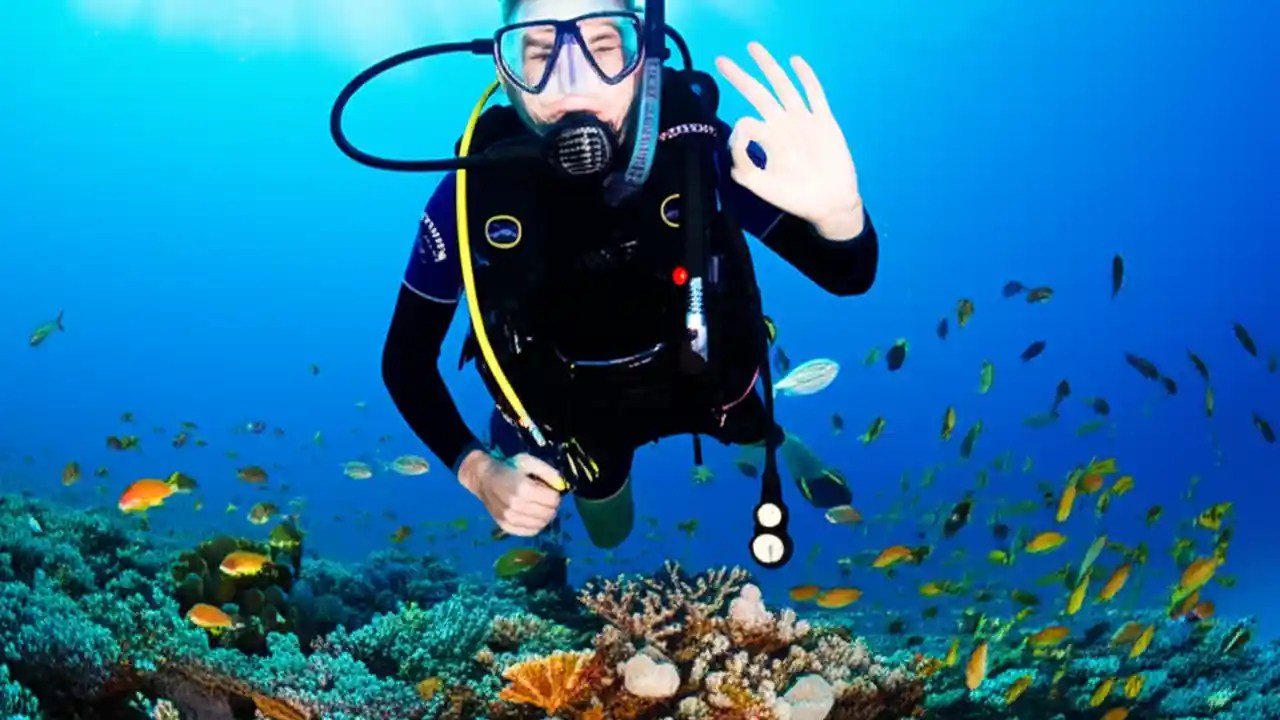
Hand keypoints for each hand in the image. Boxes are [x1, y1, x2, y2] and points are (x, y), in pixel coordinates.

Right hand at [459, 451, 562, 535]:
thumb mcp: (529, 462)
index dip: (555, 494)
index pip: (552, 499)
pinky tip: (533, 516)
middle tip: (547, 498)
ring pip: (540, 524)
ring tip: (540, 506)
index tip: (550, 489)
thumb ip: (548, 472)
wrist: (484, 479)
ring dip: (546, 516)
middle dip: (552, 506)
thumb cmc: (508, 468)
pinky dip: (536, 525)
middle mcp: (515, 506)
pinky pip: (529, 532)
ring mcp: (508, 518)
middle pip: (547, 513)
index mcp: (522, 488)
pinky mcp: (505, 526)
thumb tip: (562, 486)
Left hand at [715, 42, 864, 238]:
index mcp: (767, 140)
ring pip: (783, 86)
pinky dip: (805, 77)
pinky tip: (794, 61)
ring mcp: (803, 121)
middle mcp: (782, 126)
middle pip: (758, 95)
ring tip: (753, 48)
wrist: (829, 203)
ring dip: (769, 67)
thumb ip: (743, 166)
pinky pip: (815, 94)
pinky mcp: (824, 121)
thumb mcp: (761, 186)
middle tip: (721, 61)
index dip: (738, 131)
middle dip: (739, 77)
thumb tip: (736, 139)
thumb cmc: (796, 197)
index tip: (741, 145)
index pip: (746, 124)